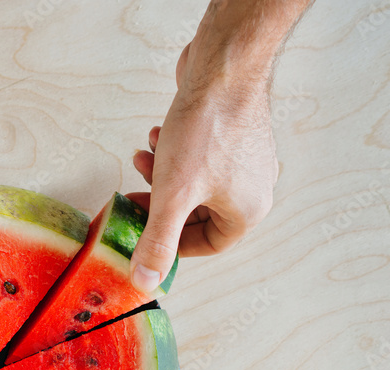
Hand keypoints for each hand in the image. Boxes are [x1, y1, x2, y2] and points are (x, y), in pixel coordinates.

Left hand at [128, 40, 277, 291]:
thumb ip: (158, 241)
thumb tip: (145, 282)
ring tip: (143, 157)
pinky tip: (158, 135)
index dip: (172, 244)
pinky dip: (175, 151)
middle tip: (135, 195)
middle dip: (161, 203)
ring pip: (195, 182)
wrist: (223, 67)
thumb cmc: (206, 130)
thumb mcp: (173, 196)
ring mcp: (248, 158)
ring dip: (163, 174)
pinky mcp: (236, 132)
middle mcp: (254, 187)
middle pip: (198, 213)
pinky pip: (200, 155)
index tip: (145, 233)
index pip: (207, 245)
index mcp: (247, 211)